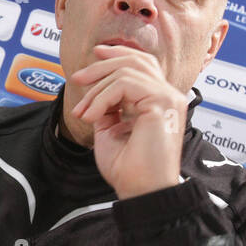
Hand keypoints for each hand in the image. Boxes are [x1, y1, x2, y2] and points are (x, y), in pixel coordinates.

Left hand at [68, 44, 187, 198]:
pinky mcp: (162, 102)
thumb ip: (107, 107)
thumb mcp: (110, 129)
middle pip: (136, 60)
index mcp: (159, 101)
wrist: (140, 191)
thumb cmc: (128, 168)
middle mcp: (168, 96)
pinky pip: (124, 85)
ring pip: (127, 71)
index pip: (144, 64)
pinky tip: (92, 117)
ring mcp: (168, 97)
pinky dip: (101, 98)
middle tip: (77, 78)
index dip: (119, 54)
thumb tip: (95, 91)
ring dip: (96, 90)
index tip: (96, 54)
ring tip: (83, 113)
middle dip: (102, 65)